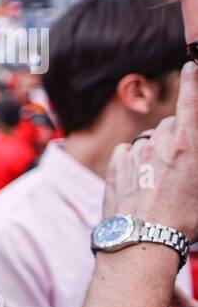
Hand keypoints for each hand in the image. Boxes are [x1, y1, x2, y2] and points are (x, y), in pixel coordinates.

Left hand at [103, 61, 197, 240]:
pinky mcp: (115, 165)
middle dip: (177, 134)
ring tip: (160, 177)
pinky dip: (134, 158)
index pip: (190, 102)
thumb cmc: (184, 220)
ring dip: (154, 148)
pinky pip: (128, 151)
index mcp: (187, 145)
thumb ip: (194, 157)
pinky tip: (140, 179)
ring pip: (148, 138)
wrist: (143, 241)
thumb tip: (189, 150)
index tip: (191, 65)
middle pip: (171, 124)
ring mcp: (134, 153)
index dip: (192, 80)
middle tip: (182, 160)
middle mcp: (159, 143)